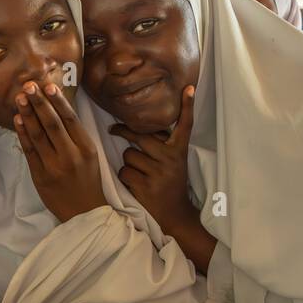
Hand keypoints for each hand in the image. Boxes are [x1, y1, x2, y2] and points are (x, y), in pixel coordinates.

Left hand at [13, 81, 106, 221]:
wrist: (84, 212)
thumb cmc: (88, 180)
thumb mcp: (90, 155)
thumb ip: (75, 135)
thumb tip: (57, 108)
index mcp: (87, 148)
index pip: (71, 120)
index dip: (58, 102)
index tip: (48, 86)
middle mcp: (71, 156)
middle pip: (52, 124)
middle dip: (40, 103)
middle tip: (29, 85)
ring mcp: (54, 166)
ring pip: (38, 135)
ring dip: (28, 114)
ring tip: (20, 97)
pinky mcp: (40, 176)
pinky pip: (29, 151)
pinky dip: (23, 133)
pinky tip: (18, 119)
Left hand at [111, 85, 198, 232]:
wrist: (174, 215)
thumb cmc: (168, 183)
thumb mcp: (173, 163)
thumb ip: (161, 145)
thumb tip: (138, 127)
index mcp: (179, 151)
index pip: (185, 125)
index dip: (188, 107)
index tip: (189, 88)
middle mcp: (171, 159)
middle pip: (140, 136)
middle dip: (124, 132)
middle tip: (113, 129)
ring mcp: (159, 173)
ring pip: (128, 155)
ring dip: (127, 162)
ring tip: (139, 173)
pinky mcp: (146, 186)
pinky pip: (124, 172)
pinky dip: (125, 178)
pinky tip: (136, 185)